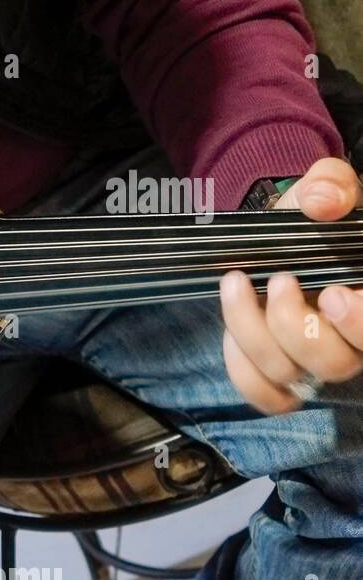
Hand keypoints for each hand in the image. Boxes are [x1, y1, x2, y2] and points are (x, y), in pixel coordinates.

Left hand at [221, 157, 362, 413]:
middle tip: (280, 280)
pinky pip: (264, 394)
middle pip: (333, 363)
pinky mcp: (280, 373)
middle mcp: (352, 341)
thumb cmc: (314, 218)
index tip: (332, 293)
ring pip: (289, 375)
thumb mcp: (326, 188)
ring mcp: (314, 361)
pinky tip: (229, 330)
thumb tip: (323, 201)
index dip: (359, 323)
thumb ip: (332, 185)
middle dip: (296, 326)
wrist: (283, 234)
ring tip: (239, 282)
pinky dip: (242, 369)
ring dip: (255, 333)